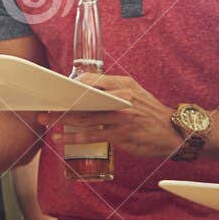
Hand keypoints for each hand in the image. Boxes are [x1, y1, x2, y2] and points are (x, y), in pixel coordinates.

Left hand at [42, 74, 180, 158]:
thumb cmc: (151, 113)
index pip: (91, 80)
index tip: (55, 89)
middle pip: (83, 99)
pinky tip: (61, 138)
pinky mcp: (120, 134)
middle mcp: (120, 98)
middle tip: (43, 106)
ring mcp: (120, 117)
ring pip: (84, 117)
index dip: (71, 85)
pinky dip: (73, 137)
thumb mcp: (135, 94)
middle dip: (61, 102)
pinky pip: (91, 135)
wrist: (175, 132)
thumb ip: (114, 91)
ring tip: (46, 120)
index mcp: (123, 84)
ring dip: (62, 119)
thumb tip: (88, 90)